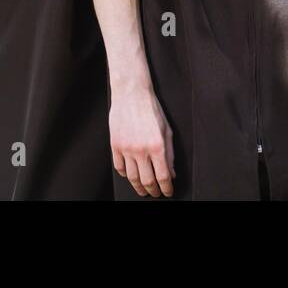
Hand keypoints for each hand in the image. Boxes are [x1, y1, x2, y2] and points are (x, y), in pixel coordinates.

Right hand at [109, 80, 174, 196]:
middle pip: (147, 181)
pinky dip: (125, 175)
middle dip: (153, 191)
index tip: (168, 192)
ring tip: (144, 190)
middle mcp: (141, 149)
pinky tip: (130, 176)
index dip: (167, 188)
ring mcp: (126, 148)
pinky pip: (119, 167)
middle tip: (156, 194)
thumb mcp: (166, 130)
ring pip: (132, 178)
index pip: (163, 176)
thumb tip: (172, 173)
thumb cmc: (151, 108)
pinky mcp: (115, 145)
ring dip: (139, 187)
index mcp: (157, 146)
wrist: (131, 93)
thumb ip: (170, 153)